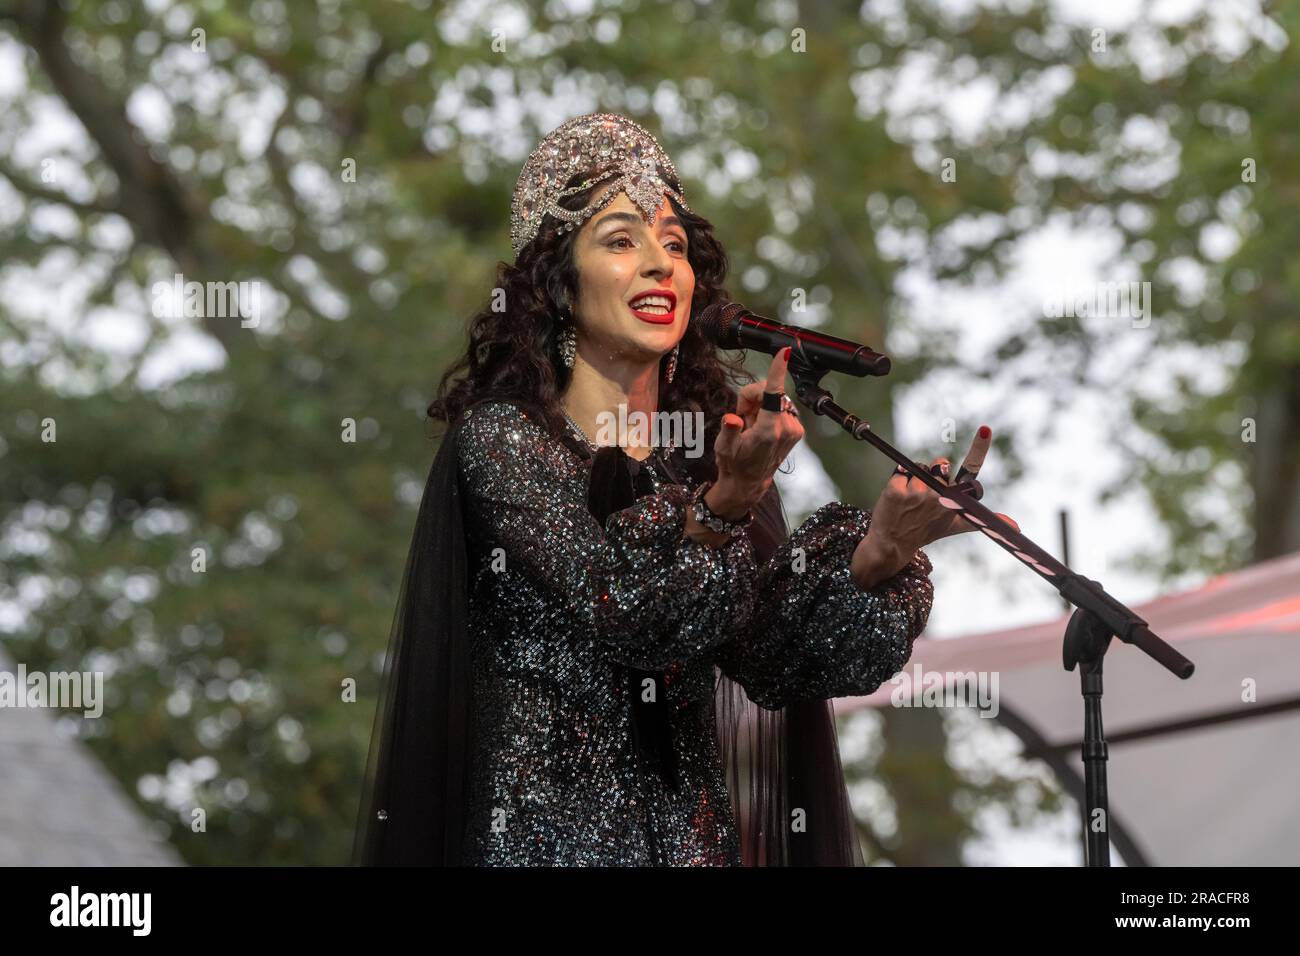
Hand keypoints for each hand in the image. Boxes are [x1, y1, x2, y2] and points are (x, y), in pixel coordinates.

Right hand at [706, 347, 803, 518]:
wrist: (748, 482)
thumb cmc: (734, 463)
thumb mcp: (723, 447)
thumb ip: (729, 430)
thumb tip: (732, 419)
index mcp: (768, 430)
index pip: (773, 393)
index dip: (778, 370)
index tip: (785, 351)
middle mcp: (786, 428)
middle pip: (767, 391)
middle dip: (751, 399)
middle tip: (741, 418)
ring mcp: (794, 428)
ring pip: (774, 397)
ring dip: (759, 407)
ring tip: (751, 427)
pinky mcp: (797, 428)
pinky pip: (780, 406)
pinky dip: (768, 411)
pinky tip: (761, 428)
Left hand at [850, 427, 1019, 588]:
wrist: (893, 544)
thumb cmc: (927, 531)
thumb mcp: (955, 525)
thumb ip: (979, 519)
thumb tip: (1017, 527)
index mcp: (956, 501)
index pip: (970, 471)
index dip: (979, 449)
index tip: (984, 430)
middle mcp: (940, 497)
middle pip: (940, 466)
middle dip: (934, 474)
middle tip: (925, 498)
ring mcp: (917, 494)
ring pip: (920, 467)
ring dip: (915, 478)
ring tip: (911, 500)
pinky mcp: (896, 491)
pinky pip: (900, 472)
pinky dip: (898, 481)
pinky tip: (898, 498)